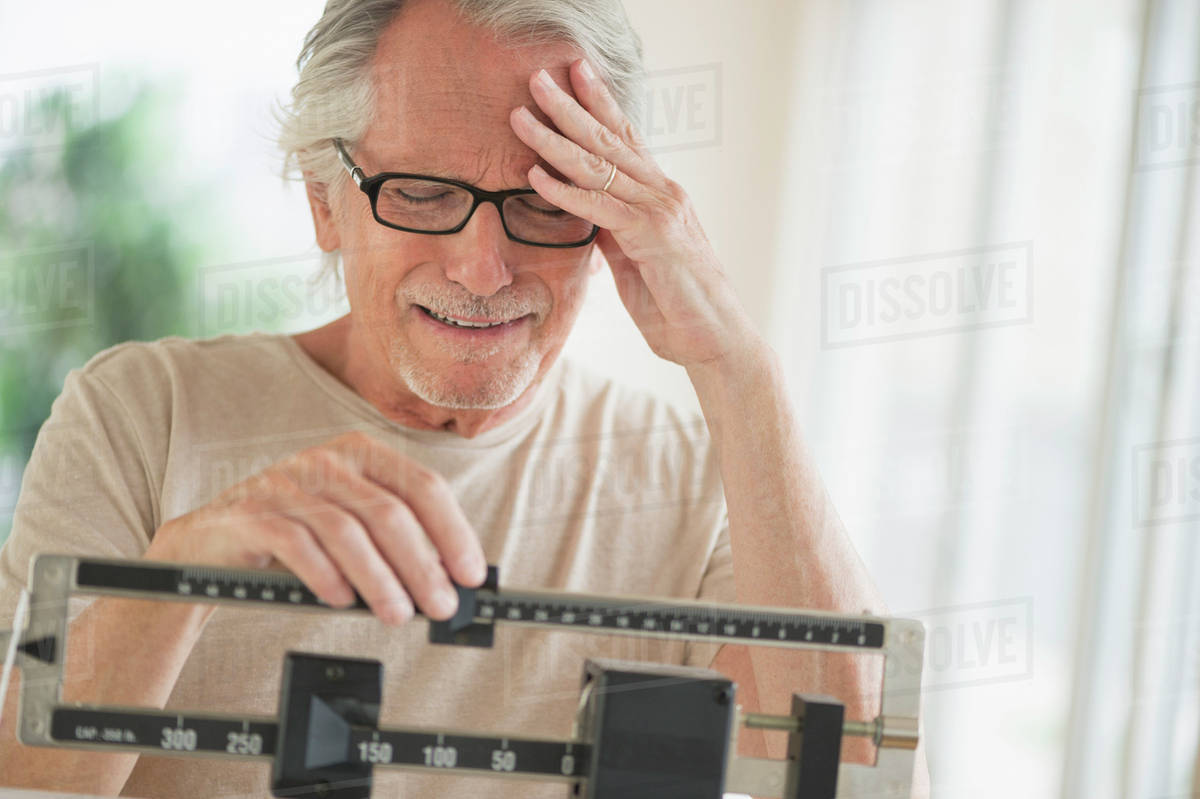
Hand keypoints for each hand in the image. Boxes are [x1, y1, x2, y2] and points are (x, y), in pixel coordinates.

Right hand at [147, 431, 485, 624]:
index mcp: (361, 453)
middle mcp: (327, 459)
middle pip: (390, 513)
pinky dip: (327, 575)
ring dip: (380, 579)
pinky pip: (299, 544)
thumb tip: (449, 580)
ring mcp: (287, 482)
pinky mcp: (253, 513)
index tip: (472, 574)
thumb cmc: (296, 537)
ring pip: (349, 531)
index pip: (422, 487)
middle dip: (423, 564)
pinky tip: (343, 601)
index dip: (453, 532)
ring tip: (398, 615)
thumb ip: (395, 542)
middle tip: (441, 605)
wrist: (209, 544)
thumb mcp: (352, 527)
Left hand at [509, 59, 759, 369]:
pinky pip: (601, 207)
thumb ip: (614, 236)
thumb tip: (588, 220)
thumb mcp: (636, 265)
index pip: (626, 139)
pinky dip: (566, 191)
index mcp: (661, 195)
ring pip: (600, 166)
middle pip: (609, 140)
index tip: (574, 73)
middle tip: (536, 76)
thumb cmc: (679, 308)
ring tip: (521, 116)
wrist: (717, 342)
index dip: (598, 104)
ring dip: (556, 139)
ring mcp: (662, 211)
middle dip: (570, 106)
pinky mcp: (654, 237)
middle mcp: (664, 193)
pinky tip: (536, 175)